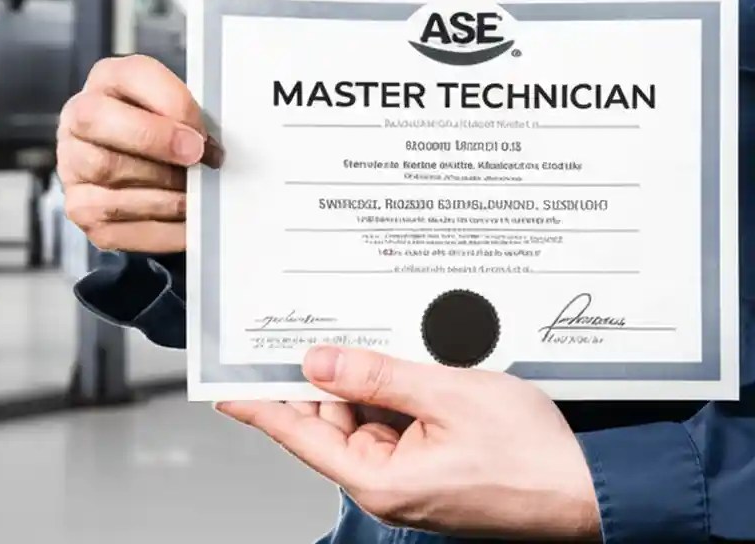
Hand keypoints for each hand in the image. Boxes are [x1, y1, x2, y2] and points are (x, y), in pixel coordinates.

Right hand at [58, 55, 220, 252]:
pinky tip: (184, 222)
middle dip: (156, 140)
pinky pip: (118, 221)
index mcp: (106, 82)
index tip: (199, 130)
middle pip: (99, 121)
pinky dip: (160, 226)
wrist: (136, 169)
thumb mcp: (176, 109)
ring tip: (194, 193)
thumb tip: (205, 145)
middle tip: (196, 157)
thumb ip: (187, 115)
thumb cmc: (160, 134)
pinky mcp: (80, 209)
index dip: (169, 102)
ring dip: (161, 186)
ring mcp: (72, 167)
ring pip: (108, 172)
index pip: (130, 75)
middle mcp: (77, 121)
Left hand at [218, 347, 600, 540]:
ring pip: (365, 419)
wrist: (593, 491)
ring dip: (366, 381)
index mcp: (379, 480)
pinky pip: (395, 425)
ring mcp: (409, 478)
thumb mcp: (450, 395)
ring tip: (374, 339)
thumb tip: (319, 362)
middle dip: (325, 375)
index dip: (261, 405)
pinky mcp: (430, 469)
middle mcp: (386, 485)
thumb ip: (378, 376)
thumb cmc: (534, 458)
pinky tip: (403, 364)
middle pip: (331, 422)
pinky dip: (394, 394)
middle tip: (310, 327)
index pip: (300, 435)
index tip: (226, 386)